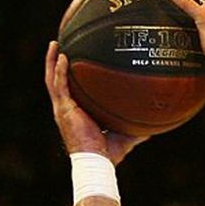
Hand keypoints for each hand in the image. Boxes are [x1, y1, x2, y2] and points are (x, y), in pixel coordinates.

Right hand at [44, 42, 146, 164]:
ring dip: (52, 61)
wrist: (97, 162)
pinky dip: (59, 70)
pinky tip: (62, 57)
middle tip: (60, 45)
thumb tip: (152, 124)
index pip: (71, 92)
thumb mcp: (124, 136)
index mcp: (76, 114)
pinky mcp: (63, 110)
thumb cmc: (107, 154)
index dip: (69, 78)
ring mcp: (62, 109)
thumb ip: (135, 128)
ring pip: (52, 79)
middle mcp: (66, 110)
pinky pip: (58, 85)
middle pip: (57, 81)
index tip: (74, 62)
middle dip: (55, 63)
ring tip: (55, 44)